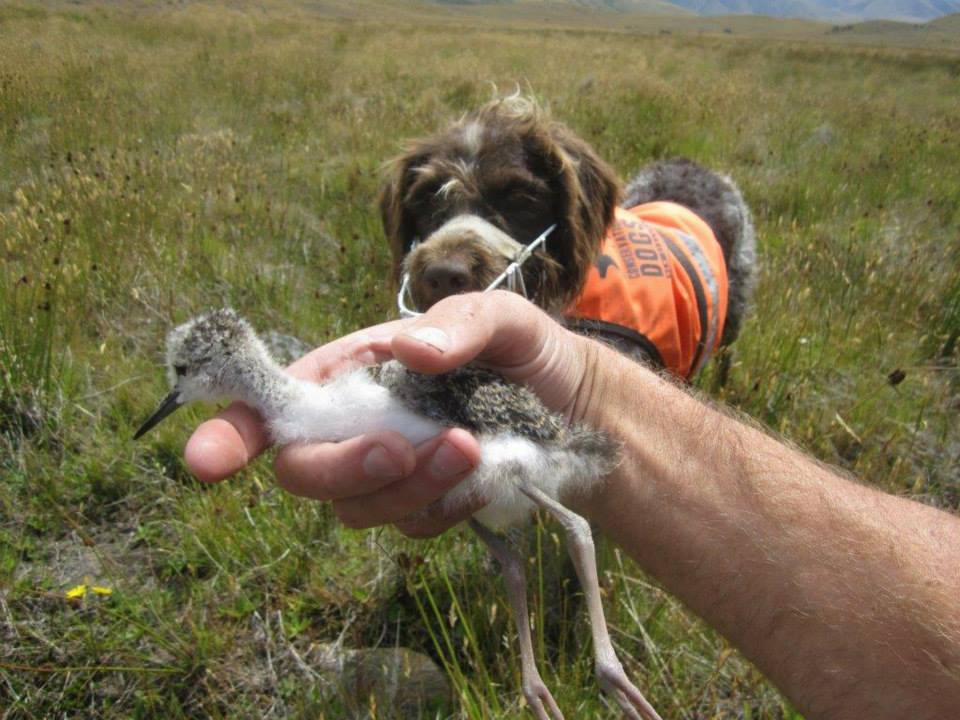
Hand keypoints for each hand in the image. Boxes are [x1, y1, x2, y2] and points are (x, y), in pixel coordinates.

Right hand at [184, 291, 600, 535]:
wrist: (572, 408)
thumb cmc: (525, 351)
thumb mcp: (502, 318)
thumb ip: (460, 323)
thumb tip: (409, 351)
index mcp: (351, 371)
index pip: (272, 403)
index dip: (230, 432)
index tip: (207, 462)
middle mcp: (355, 424)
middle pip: (303, 470)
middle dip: (345, 467)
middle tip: (402, 449)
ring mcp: (385, 471)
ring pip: (355, 509)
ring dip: (407, 488)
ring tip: (469, 449)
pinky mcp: (419, 506)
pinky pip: (408, 528)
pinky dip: (441, 509)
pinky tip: (480, 476)